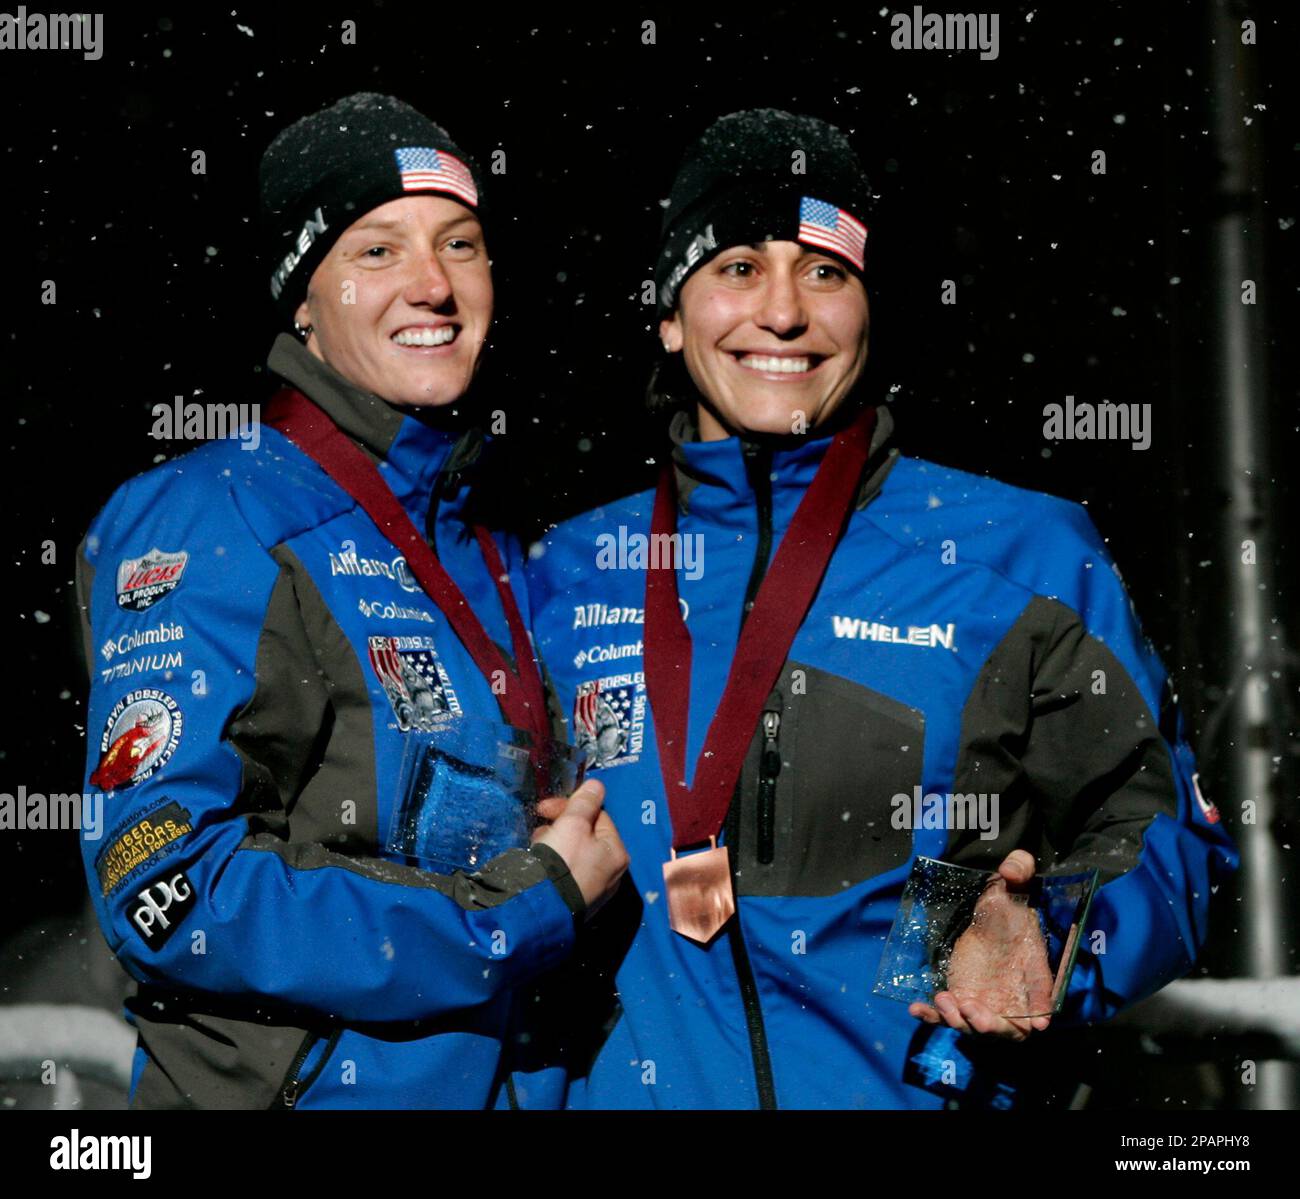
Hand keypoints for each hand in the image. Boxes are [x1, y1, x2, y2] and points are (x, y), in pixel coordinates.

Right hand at [532, 780, 628, 919]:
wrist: (542, 909)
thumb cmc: (562, 861)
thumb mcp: (573, 824)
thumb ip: (585, 802)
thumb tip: (597, 785)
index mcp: (617, 852)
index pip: (598, 816)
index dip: (571, 806)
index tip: (544, 808)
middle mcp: (611, 872)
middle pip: (586, 834)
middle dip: (560, 825)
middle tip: (539, 827)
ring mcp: (594, 889)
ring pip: (573, 852)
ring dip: (554, 842)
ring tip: (536, 846)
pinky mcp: (576, 900)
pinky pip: (566, 871)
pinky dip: (553, 863)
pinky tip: (538, 864)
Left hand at [907, 850, 1054, 1040]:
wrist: (988, 919)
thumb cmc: (1006, 906)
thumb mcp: (1012, 884)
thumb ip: (1019, 872)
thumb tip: (1013, 867)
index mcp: (1033, 969)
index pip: (1042, 994)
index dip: (1041, 1008)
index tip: (1037, 1023)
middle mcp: (1012, 995)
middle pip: (1009, 1026)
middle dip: (992, 1026)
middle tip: (972, 1009)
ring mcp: (986, 1001)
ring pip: (975, 1026)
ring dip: (958, 1021)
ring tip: (943, 1000)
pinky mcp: (961, 998)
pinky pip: (948, 1016)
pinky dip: (932, 1017)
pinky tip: (915, 1008)